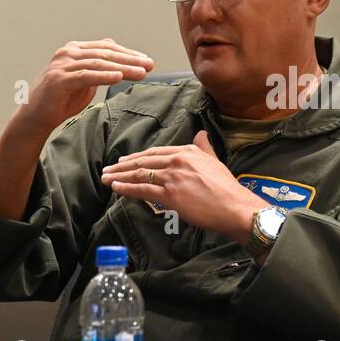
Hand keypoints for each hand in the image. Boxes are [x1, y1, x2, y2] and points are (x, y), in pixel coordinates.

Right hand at [14, 39, 154, 137]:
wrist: (35, 117)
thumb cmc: (60, 101)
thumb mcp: (84, 83)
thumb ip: (99, 71)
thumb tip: (120, 64)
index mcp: (74, 50)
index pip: (106, 47)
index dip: (128, 53)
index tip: (146, 60)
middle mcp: (67, 53)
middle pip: (105, 53)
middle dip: (130, 59)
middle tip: (149, 65)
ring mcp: (62, 65)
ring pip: (99, 63)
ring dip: (123, 67)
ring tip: (140, 73)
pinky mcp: (59, 80)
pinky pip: (86, 76)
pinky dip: (104, 76)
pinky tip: (118, 77)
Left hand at [99, 131, 267, 243]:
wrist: (234, 206)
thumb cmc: (226, 188)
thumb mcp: (215, 161)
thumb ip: (205, 147)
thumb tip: (202, 134)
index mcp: (188, 151)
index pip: (155, 152)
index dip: (137, 156)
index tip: (124, 160)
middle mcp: (178, 160)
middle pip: (143, 161)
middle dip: (122, 166)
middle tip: (107, 169)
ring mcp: (172, 176)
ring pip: (139, 174)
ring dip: (119, 176)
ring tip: (105, 178)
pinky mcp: (169, 194)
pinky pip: (142, 189)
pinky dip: (126, 188)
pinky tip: (115, 187)